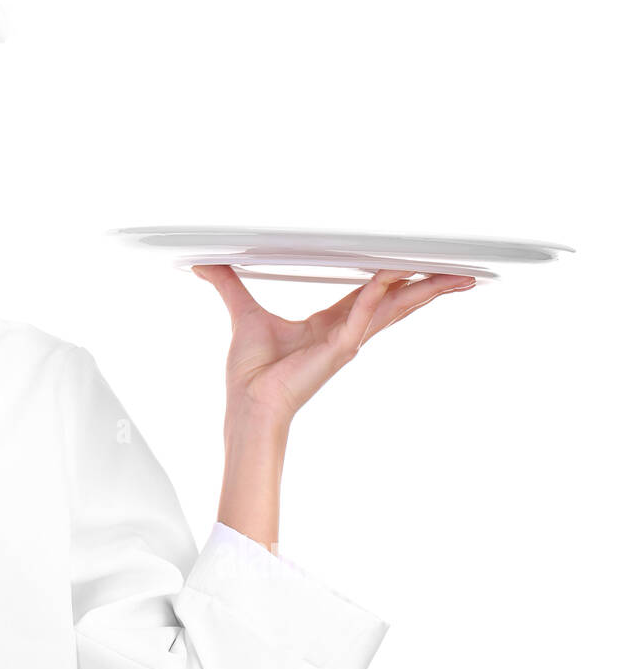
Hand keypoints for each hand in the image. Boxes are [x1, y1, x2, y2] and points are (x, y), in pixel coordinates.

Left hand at [191, 265, 476, 422]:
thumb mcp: (243, 313)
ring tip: (452, 277)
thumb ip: (229, 285)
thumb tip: (206, 264)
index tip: (420, 263)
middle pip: (396, 301)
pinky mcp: (337, 350)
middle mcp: (345, 332)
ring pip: (391, 308)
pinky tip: (387, 278)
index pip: (371, 293)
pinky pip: (361, 317)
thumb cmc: (250, 372)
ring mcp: (346, 342)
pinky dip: (374, 296)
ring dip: (420, 291)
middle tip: (462, 272)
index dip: (395, 277)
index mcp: (330, 324)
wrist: (247, 404)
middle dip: (428, 286)